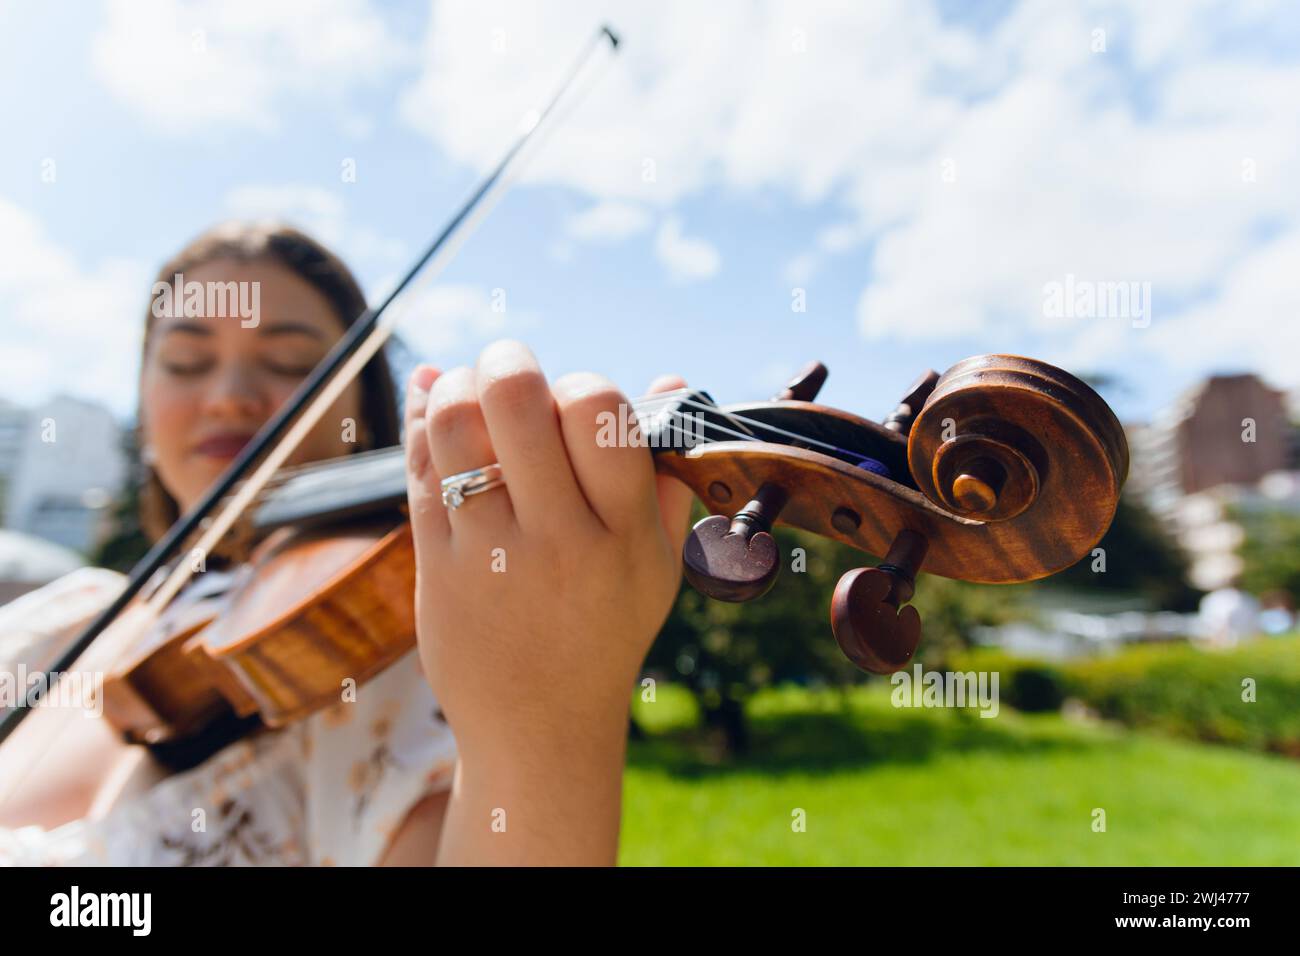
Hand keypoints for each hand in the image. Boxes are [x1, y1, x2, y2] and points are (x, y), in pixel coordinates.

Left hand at [403, 340, 690, 860]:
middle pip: (517, 400)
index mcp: (624, 532)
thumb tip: (663, 379)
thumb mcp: (657, 564)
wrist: (539, 727)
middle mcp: (559, 539)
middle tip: (508, 369)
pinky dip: (422, 424)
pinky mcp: (438, 568)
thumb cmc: (605, 631)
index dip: (578, 384)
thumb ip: (665, 474)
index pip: (598, 411)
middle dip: (507, 360)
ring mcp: (492, 555)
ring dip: (456, 386)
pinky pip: (419, 471)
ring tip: (468, 392)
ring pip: (454, 426)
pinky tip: (436, 413)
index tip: (571, 404)